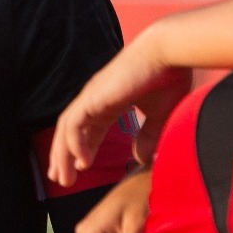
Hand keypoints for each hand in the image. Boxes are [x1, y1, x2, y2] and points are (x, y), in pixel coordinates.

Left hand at [50, 38, 189, 184]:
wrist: (169, 53)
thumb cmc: (169, 78)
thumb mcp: (159, 116)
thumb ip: (147, 136)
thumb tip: (139, 158)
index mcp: (110, 102)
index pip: (89, 129)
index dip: (84, 149)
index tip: (83, 168)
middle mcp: (96, 99)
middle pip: (71, 132)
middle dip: (65, 156)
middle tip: (62, 179)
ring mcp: (91, 96)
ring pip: (67, 130)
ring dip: (62, 155)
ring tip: (63, 177)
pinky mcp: (93, 97)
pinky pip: (74, 125)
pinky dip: (75, 144)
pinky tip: (82, 162)